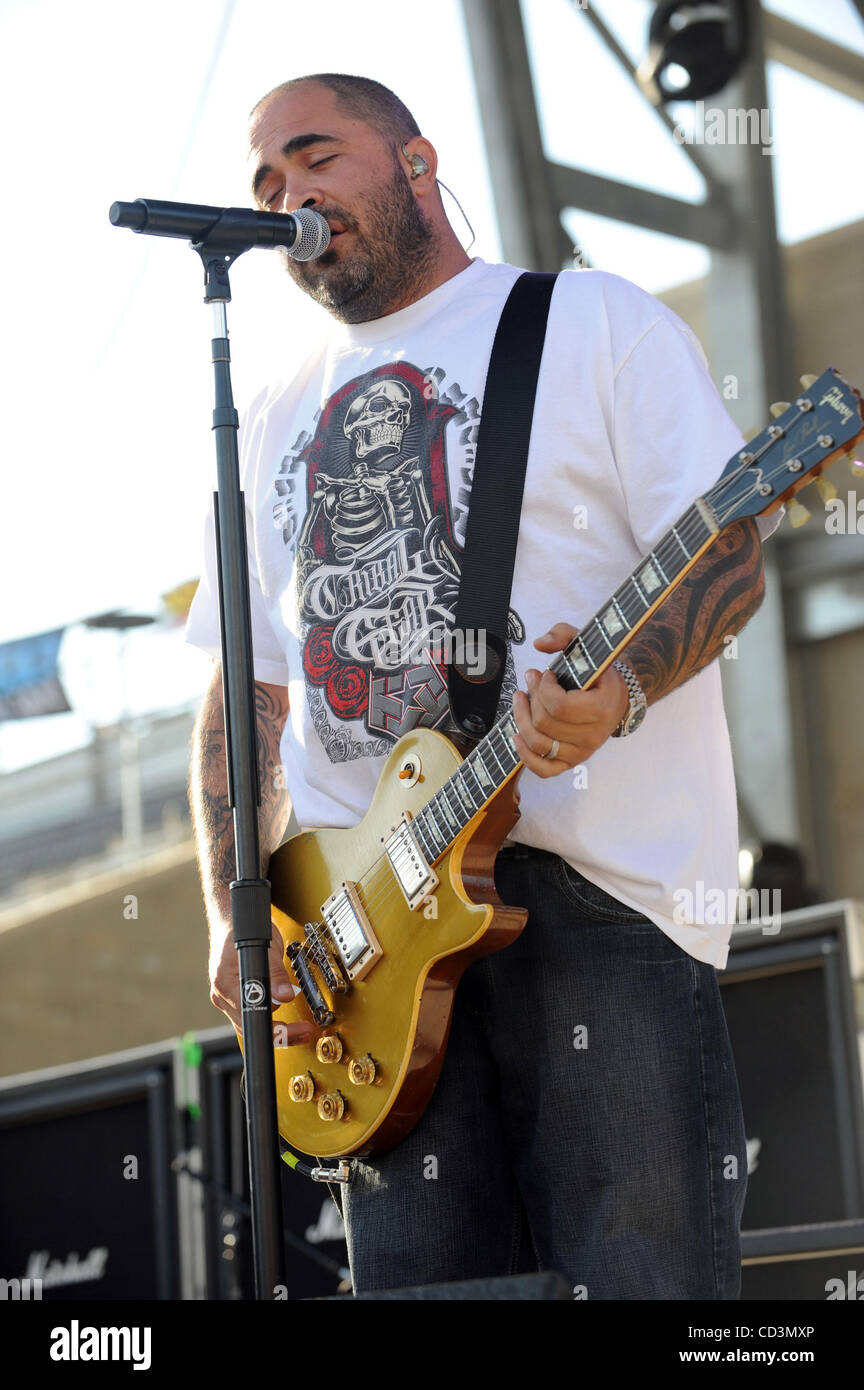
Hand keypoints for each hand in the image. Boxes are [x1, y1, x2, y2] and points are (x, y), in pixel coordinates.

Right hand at [209, 920, 317, 1045]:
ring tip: (299, 1028)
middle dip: (281, 1032)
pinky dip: (268, 1019)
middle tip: (304, 1030)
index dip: (277, 1027)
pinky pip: (251, 1015)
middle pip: (251, 1025)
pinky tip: (284, 1020)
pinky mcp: (235, 999)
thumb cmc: (242, 931)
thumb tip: (285, 995)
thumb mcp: (266, 946)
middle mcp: (223, 995)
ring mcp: (227, 999)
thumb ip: (275, 973)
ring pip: (251, 1024)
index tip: (297, 1029)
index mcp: (226, 983)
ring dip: (276, 1028)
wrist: (231, 923)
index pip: (252, 1015)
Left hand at [511, 622, 629, 777]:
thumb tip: (539, 644)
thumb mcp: (586, 645)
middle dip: (530, 698)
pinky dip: (526, 756)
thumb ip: (563, 633)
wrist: (617, 698)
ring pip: (539, 743)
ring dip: (520, 720)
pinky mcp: (572, 762)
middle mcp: (593, 735)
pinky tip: (516, 735)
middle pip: (545, 723)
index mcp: (602, 709)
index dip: (543, 688)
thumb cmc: (598, 671)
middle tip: (529, 680)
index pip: (559, 706)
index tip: (545, 674)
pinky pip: (545, 769)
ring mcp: (582, 752)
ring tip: (519, 699)